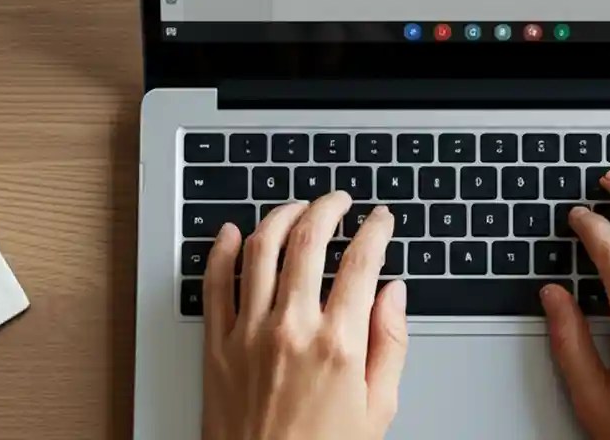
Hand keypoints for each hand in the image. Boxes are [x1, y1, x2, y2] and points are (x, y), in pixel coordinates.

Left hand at [201, 193, 407, 439]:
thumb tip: (394, 293)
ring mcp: (249, 334)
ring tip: (296, 207)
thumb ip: (390, 343)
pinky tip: (233, 234)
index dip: (376, 229)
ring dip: (281, 216)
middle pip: (309, 240)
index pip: (361, 262)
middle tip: (339, 200)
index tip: (380, 219)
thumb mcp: (378, 408)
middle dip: (328, 208)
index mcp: (338, 344)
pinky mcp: (216, 346)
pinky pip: (215, 283)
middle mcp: (291, 330)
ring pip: (261, 249)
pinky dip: (222, 250)